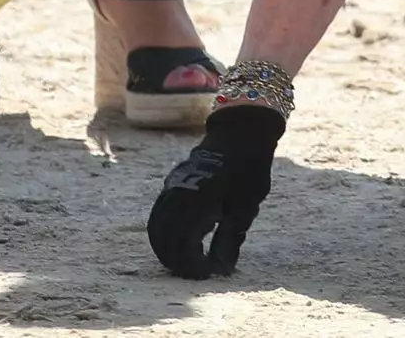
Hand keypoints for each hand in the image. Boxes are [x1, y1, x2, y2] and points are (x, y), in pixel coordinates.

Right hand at [148, 102, 284, 278]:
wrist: (241, 131)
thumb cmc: (248, 168)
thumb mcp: (245, 205)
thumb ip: (231, 238)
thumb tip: (222, 268)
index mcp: (197, 201)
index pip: (184, 245)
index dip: (193, 265)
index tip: (209, 273)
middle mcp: (178, 194)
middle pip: (164, 239)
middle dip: (177, 261)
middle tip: (196, 273)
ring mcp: (171, 187)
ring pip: (156, 227)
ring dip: (166, 248)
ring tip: (186, 262)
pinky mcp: (171, 183)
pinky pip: (158, 213)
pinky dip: (164, 232)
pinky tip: (180, 241)